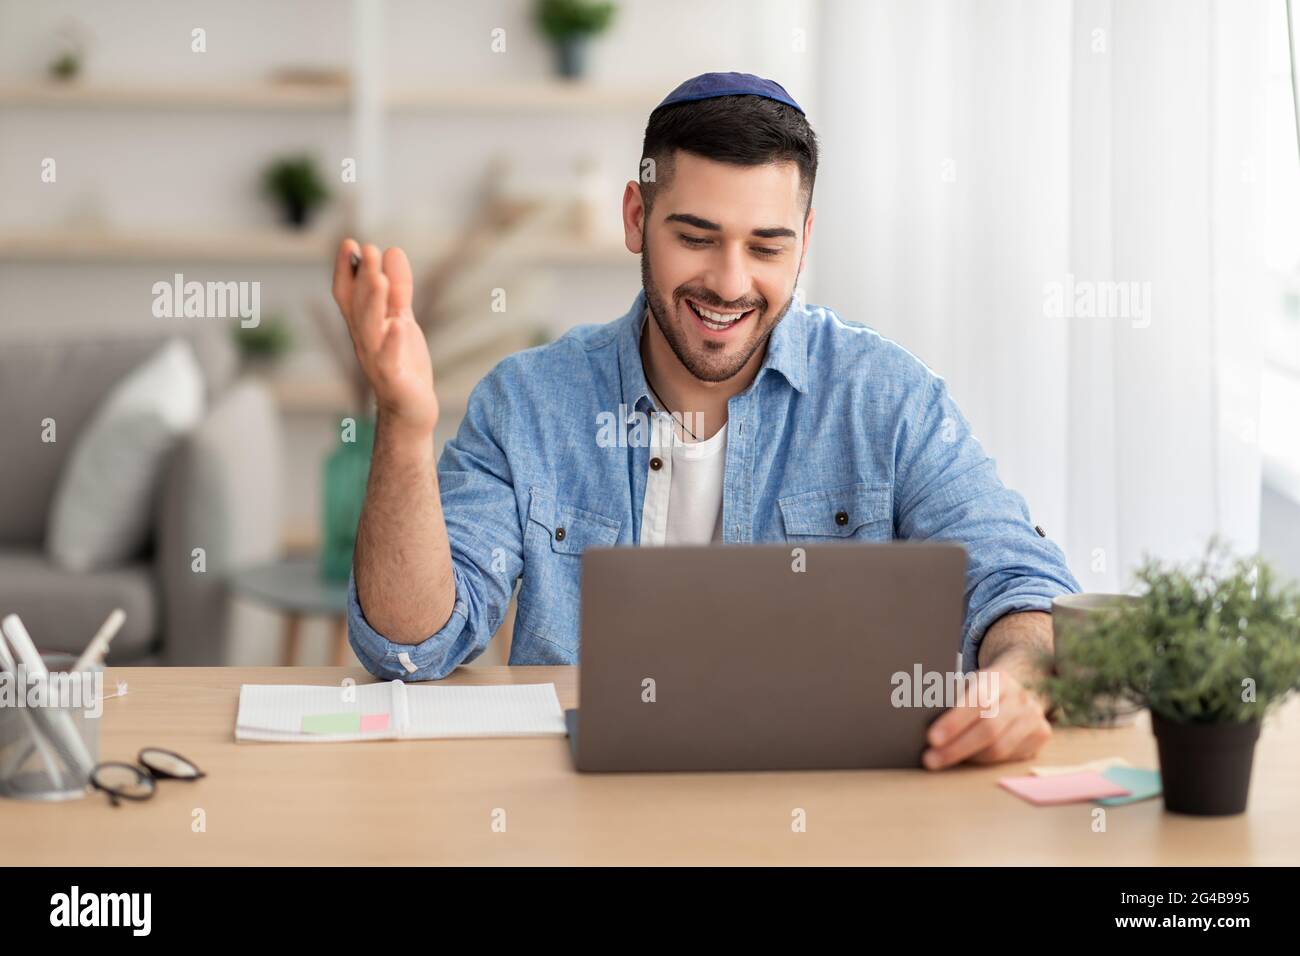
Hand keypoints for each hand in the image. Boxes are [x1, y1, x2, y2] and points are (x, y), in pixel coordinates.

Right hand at [331, 239, 437, 436]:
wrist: (411, 409)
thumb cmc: (404, 363)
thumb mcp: (402, 319)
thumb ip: (398, 289)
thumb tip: (391, 250)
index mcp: (364, 325)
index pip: (348, 294)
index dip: (346, 270)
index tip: (350, 243)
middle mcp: (364, 340)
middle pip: (359, 306)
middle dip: (363, 278)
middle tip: (368, 250)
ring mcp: (376, 360)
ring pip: (369, 328)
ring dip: (373, 303)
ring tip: (380, 279)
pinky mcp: (393, 378)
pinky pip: (390, 359)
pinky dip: (393, 342)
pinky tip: (399, 325)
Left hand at [921, 668, 1051, 769]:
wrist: (1023, 683)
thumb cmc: (983, 689)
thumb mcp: (968, 684)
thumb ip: (951, 697)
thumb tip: (917, 718)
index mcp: (998, 678)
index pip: (976, 701)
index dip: (953, 722)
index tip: (930, 738)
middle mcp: (1021, 696)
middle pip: (988, 728)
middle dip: (956, 747)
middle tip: (930, 759)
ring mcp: (1035, 716)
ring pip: (1000, 747)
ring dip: (968, 758)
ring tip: (942, 762)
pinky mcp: (1042, 734)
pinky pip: (1009, 756)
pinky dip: (985, 761)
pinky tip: (967, 760)